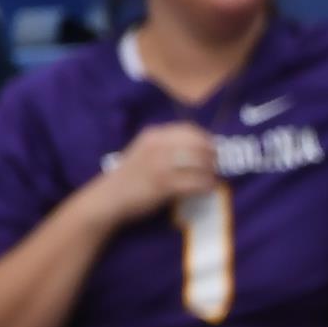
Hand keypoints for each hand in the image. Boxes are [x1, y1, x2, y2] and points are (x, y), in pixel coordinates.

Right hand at [92, 123, 219, 224]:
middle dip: (213, 155)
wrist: (111, 196)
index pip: (189, 130)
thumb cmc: (131, 176)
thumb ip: (166, 146)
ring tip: (213, 178)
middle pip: (198, 144)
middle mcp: (158, 146)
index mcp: (154, 135)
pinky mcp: (164, 185)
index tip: (213, 149)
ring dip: (211, 171)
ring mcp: (161, 166)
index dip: (206, 139)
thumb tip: (198, 148)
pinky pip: (195, 183)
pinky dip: (206, 186)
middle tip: (216, 166)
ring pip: (199, 163)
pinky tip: (208, 189)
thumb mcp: (145, 151)